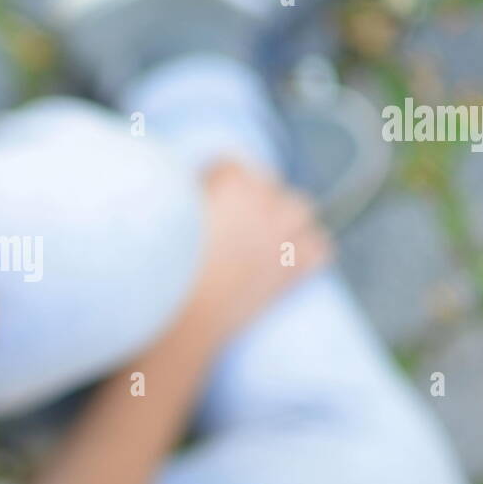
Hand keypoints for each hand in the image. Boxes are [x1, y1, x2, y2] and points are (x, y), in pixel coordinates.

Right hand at [171, 159, 330, 353]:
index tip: (204, 206)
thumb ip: (185, 198)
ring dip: (285, 220)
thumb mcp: (167, 217)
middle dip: (253, 201)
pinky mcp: (296, 268)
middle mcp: (264, 199)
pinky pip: (320, 248)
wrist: (181, 317)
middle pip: (269, 185)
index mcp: (231, 179)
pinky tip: (286, 264)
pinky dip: (307, 253)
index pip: (231, 166)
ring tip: (260, 242)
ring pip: (301, 210)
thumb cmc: (162, 269)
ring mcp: (285, 233)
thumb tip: (195, 201)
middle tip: (229, 228)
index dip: (216, 186)